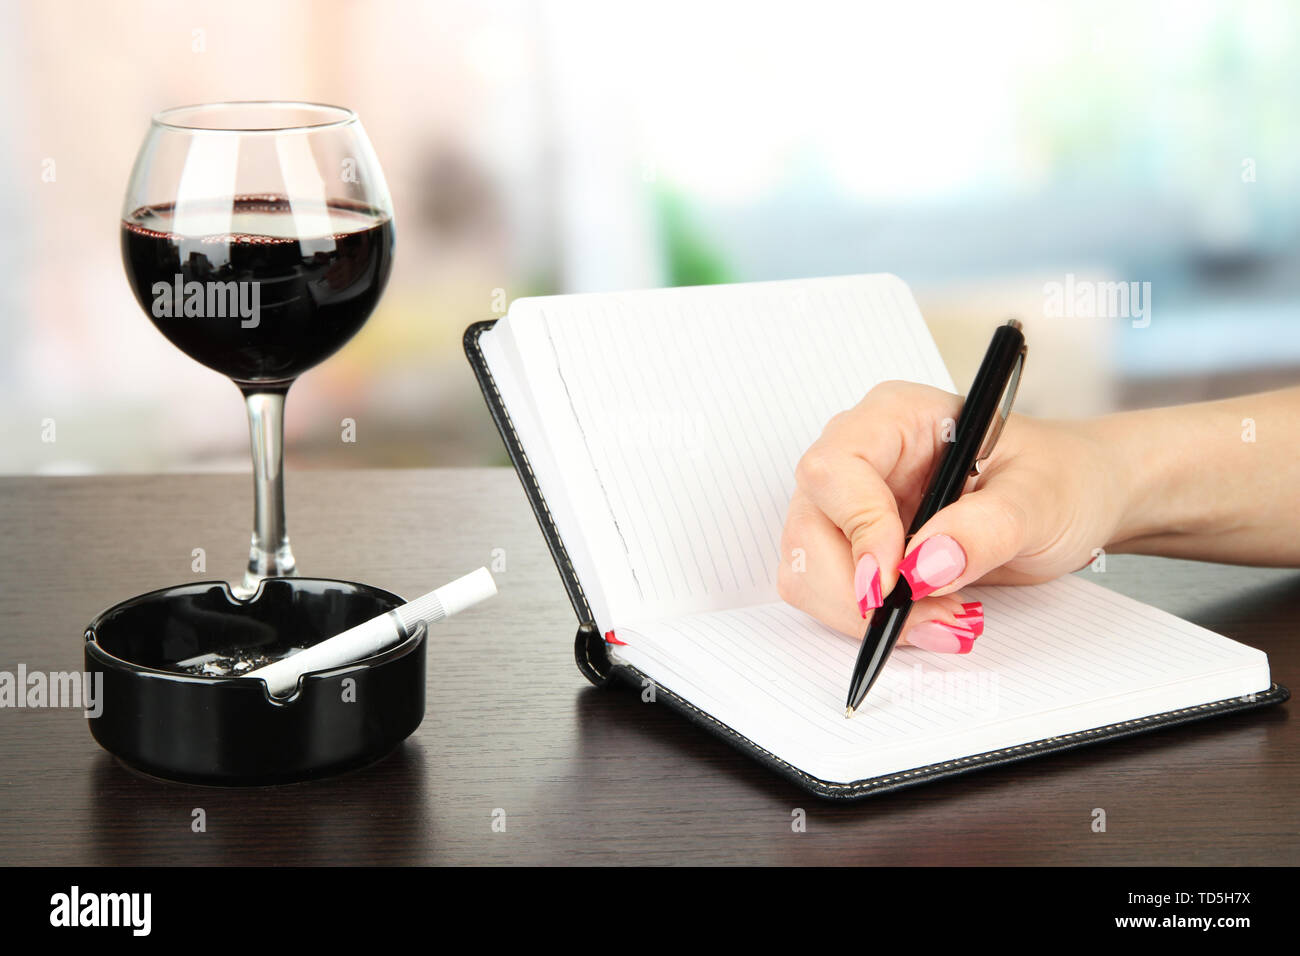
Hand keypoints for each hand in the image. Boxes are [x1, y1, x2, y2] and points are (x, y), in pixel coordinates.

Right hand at [777, 380, 1127, 649]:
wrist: (1076, 500)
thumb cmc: (1061, 477)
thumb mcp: (1040, 499)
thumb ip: (984, 529)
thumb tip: (921, 567)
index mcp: (895, 418)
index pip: (835, 468)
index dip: (856, 528)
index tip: (894, 581)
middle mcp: (860, 457)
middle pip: (809, 529)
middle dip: (860, 591)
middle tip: (932, 618)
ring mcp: (850, 504)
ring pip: (807, 570)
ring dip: (866, 613)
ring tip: (944, 619)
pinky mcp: (854, 548)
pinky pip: (831, 594)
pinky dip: (873, 621)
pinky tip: (929, 618)